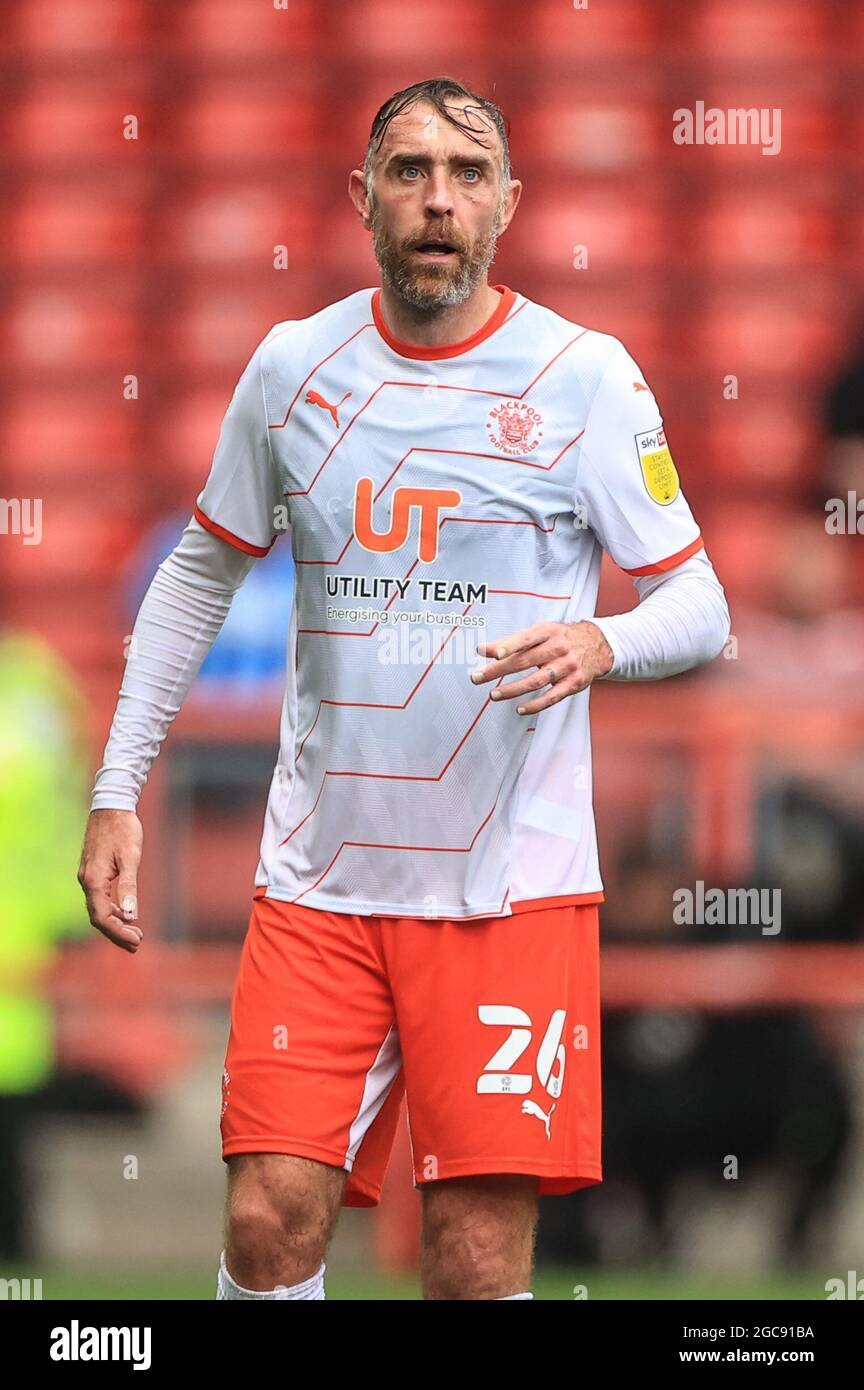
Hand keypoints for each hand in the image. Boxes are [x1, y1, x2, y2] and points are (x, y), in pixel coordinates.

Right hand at [77, 809, 143, 952]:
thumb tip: (132, 913)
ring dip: (116, 922)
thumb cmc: (123, 829)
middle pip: (98, 917)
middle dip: (117, 933)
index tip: (137, 940)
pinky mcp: (93, 871)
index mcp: (94, 880)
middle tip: (137, 943)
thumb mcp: (131, 857)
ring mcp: (88, 876)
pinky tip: (127, 912)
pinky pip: (99, 898)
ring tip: (135, 932)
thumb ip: (129, 886)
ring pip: (98, 908)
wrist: (111, 805)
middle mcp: (87, 881)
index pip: (102, 917)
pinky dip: (112, 909)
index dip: (119, 932)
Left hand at [470, 620, 613, 714]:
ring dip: (512, 689)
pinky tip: (520, 709)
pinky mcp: (573, 684)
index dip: (507, 645)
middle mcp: (558, 648)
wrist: (598, 645)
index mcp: (548, 632)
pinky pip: (552, 697)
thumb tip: (484, 649)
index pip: (525, 638)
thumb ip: (512, 641)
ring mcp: (566, 667)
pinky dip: (535, 704)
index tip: (488, 652)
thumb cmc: (562, 638)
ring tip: (494, 694)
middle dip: (498, 670)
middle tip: (477, 677)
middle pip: (524, 661)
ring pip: (536, 680)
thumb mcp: (540, 632)